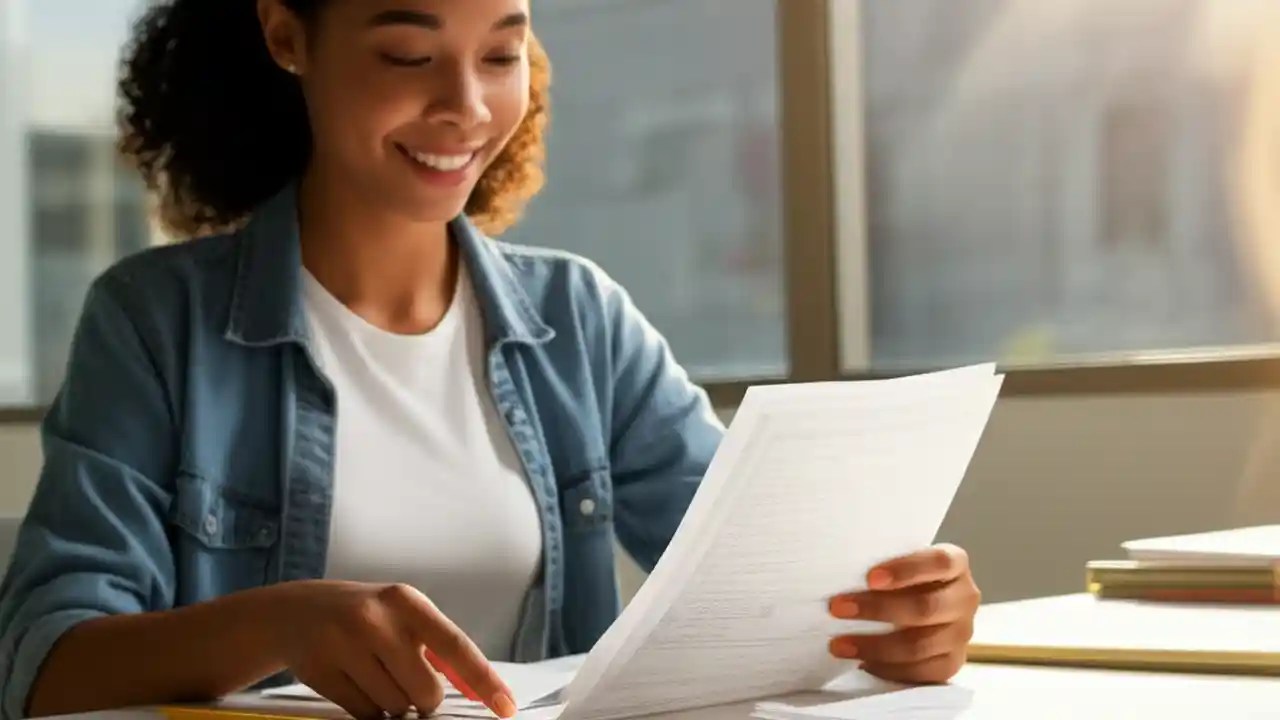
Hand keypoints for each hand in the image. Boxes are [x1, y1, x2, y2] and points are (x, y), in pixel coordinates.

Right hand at [266, 580, 516, 719]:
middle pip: (425, 691)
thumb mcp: (403, 614)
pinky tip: (355, 682)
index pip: (456, 646)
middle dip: (422, 698)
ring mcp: (344, 645)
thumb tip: (476, 689)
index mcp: (407, 602)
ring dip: (393, 704)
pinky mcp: (320, 672)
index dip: (484, 680)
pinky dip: (368, 710)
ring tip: (374, 674)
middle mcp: (376, 620)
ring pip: (394, 708)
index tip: (507, 706)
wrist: (295, 611)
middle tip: (405, 678)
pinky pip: (364, 715)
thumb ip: (439, 649)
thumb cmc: (364, 615)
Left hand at [826, 544, 980, 684]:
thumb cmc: (902, 579)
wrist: (921, 605)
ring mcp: (962, 633)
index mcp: (956, 563)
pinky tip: (863, 662)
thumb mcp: (898, 563)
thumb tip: (841, 576)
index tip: (870, 578)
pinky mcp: (953, 662)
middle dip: (877, 609)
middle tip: (837, 608)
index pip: (938, 562)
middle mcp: (965, 597)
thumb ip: (883, 567)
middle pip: (925, 607)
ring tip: (839, 644)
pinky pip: (921, 672)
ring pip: (919, 645)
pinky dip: (888, 669)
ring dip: (874, 646)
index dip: (905, 570)